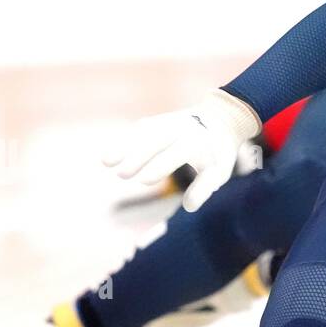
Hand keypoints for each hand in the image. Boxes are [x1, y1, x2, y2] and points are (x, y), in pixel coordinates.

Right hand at [102, 90, 258, 210]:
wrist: (219, 119)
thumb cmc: (217, 153)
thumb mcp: (218, 171)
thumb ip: (204, 189)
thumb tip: (189, 207)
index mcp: (197, 140)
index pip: (176, 153)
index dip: (160, 166)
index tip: (143, 181)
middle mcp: (179, 129)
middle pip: (155, 141)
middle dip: (138, 156)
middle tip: (122, 175)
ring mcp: (164, 124)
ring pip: (141, 134)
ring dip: (124, 147)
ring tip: (106, 163)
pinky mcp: (153, 124)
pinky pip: (136, 132)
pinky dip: (123, 142)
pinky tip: (108, 158)